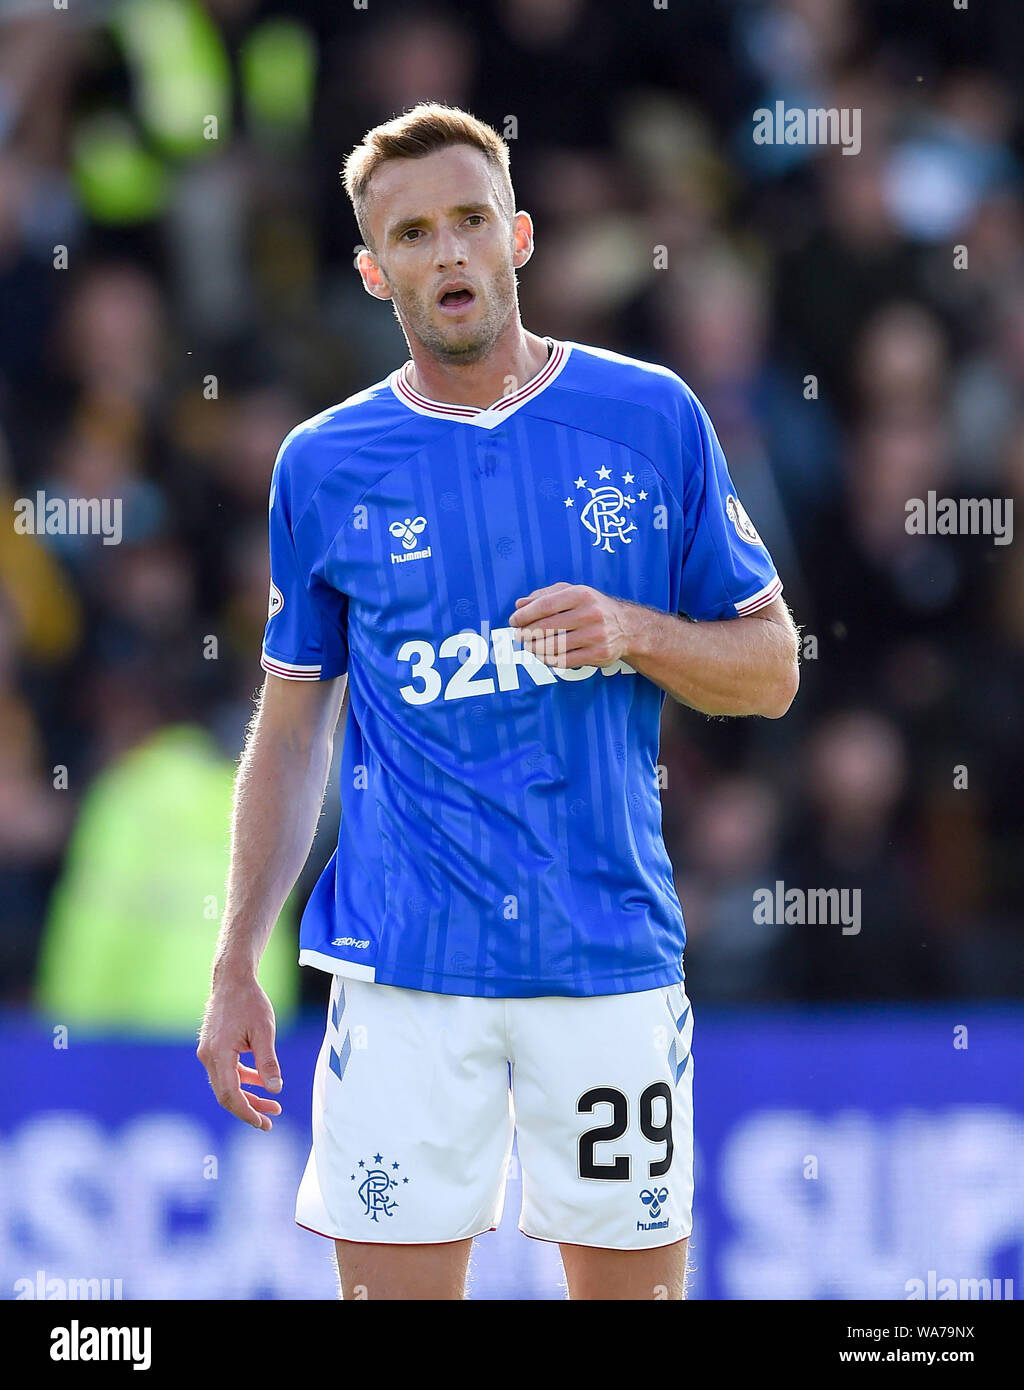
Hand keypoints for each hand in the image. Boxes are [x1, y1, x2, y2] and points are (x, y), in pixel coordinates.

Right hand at [197, 971, 283, 1131]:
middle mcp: (208, 1056)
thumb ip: (268, 1062)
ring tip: (273, 1105)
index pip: (230, 1094)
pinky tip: (262, 1083)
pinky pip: (227, 1072)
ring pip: (227, 1084)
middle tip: (270, 1121)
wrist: (232, 980)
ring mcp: (208, 1053)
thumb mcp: (265, 1031)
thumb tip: (275, 1090)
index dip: (246, 1112)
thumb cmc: (250, 1002)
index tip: (263, 1123)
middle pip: (226, 1094)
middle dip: (249, 1109)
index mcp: (219, 1054)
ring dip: (248, 1096)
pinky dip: (243, 1080)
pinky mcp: (214, 1048)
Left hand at [509, 582, 634, 667]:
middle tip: (519, 636)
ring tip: (529, 646)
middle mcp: (591, 614)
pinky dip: (548, 660)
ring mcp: (596, 636)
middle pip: (547, 627)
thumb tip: (519, 605)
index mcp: (582, 594)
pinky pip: (565, 661)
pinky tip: (543, 655)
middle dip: (527, 633)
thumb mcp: (572, 593)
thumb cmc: (591, 607)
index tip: (514, 621)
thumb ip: (544, 596)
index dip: (525, 614)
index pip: (545, 605)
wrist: (627, 627)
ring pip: (554, 646)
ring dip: (535, 648)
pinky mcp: (599, 654)